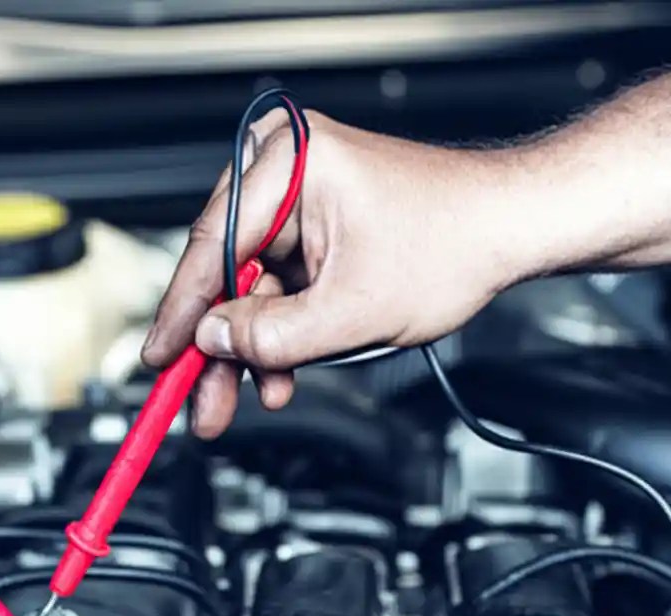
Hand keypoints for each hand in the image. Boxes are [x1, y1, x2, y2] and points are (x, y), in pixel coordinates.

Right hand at [141, 109, 530, 437]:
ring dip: (250, 346)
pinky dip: (277, 329)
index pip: (212, 246)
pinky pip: (276, 283)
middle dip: (219, 343)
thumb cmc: (455, 241)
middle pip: (225, 269)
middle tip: (198, 399)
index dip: (182, 314)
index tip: (159, 359)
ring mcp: (297, 195)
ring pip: (249, 285)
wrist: (511, 229)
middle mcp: (285, 166)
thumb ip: (273, 334)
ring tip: (244, 398)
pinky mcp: (312, 223)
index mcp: (290, 160)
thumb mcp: (355, 310)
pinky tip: (277, 370)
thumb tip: (211, 341)